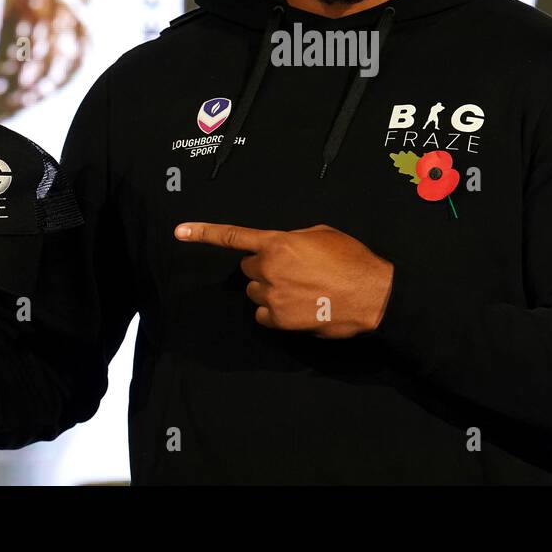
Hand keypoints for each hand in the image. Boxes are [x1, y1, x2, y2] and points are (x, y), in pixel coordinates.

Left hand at [174, 222, 393, 337]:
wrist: (372, 295)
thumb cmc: (352, 260)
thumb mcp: (322, 235)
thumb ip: (293, 239)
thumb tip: (283, 248)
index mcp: (278, 243)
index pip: (234, 237)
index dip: (204, 233)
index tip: (179, 232)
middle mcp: (269, 268)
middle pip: (248, 269)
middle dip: (264, 268)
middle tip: (293, 271)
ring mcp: (273, 296)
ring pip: (255, 293)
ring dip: (270, 291)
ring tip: (301, 291)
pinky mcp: (280, 320)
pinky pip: (263, 316)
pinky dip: (276, 313)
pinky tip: (299, 307)